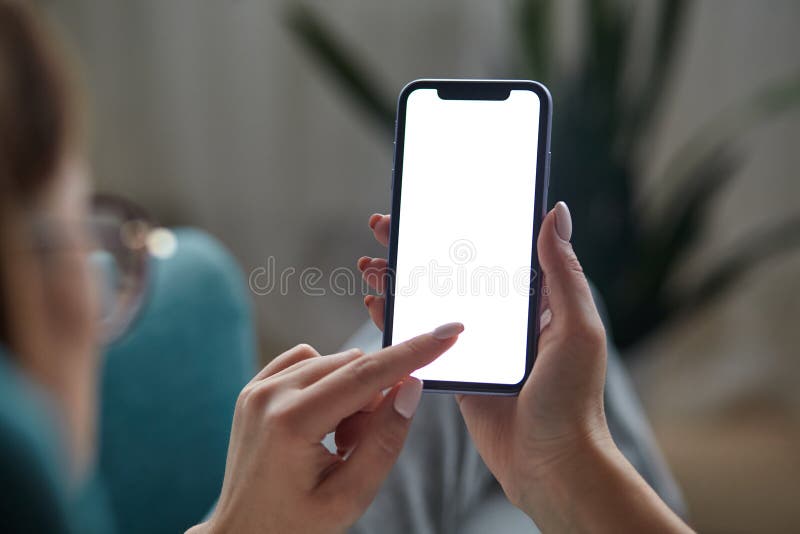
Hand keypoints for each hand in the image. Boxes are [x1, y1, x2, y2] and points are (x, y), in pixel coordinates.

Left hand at [192, 327, 461, 533]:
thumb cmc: (296, 525)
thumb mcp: (350, 495)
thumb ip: (384, 440)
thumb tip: (410, 387)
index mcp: (291, 423)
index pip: (366, 375)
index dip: (412, 353)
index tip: (447, 333)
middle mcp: (269, 395)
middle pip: (351, 366)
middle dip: (373, 397)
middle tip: (358, 444)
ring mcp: (257, 388)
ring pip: (333, 361)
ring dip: (351, 392)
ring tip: (337, 441)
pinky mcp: (254, 387)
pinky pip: (307, 361)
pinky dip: (328, 382)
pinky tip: (323, 418)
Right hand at [360, 203, 607, 501]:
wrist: (551, 464)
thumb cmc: (572, 399)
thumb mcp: (576, 328)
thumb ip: (562, 272)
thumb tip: (555, 211)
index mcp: (532, 302)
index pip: (488, 251)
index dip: (456, 226)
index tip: (426, 206)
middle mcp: (501, 319)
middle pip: (451, 272)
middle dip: (414, 248)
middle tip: (381, 227)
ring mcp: (475, 345)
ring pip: (429, 303)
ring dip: (398, 281)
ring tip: (370, 264)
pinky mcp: (454, 373)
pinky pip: (420, 340)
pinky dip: (396, 322)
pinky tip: (376, 305)